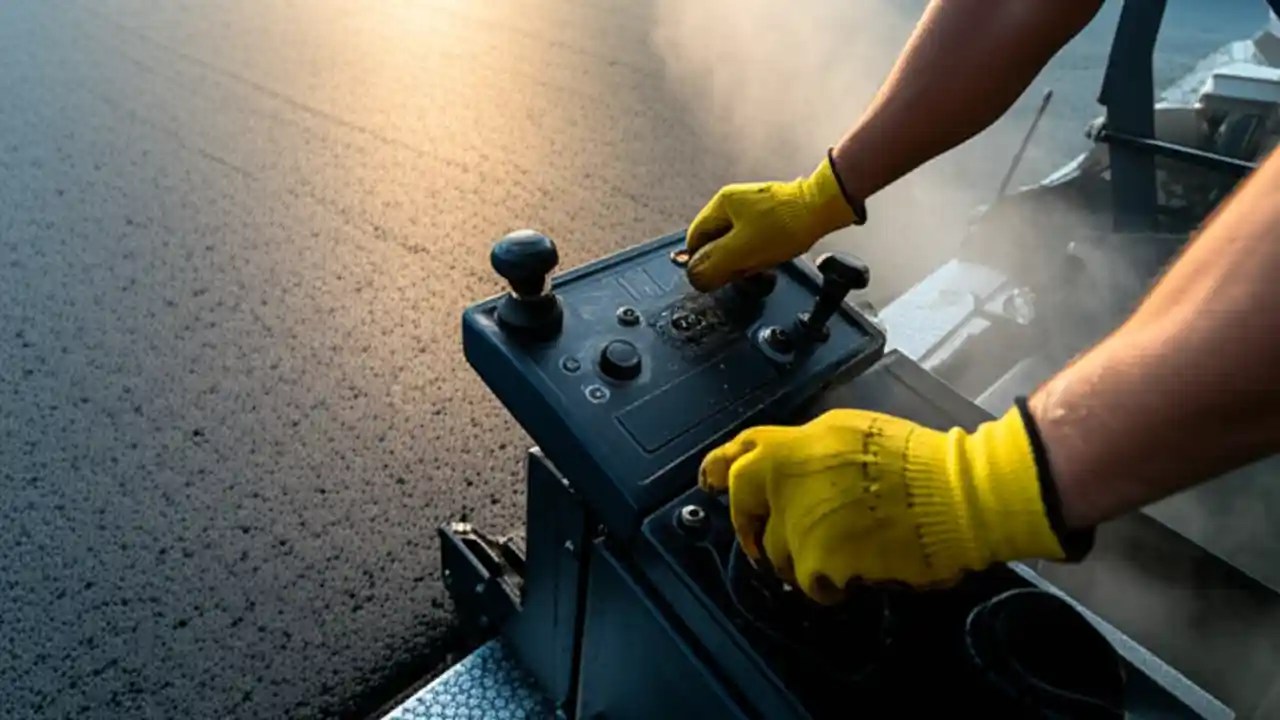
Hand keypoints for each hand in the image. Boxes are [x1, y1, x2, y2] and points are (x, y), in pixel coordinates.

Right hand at [685, 155, 860, 291]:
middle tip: (739, 272)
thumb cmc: (785, 225)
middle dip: (724, 261)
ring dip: (742, 259)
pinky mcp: (771, 214)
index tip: (711, 278)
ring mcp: (753, 206)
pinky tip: (769, 258)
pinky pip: (754, 238)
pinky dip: (757, 252)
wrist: (824, 207)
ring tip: (758, 265)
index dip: (699, 262)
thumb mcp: (741, 250)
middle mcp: (734, 201)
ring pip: (735, 241)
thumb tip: (695, 276)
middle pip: (714, 240)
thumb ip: (713, 264)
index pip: (694, 238)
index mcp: (721, 204)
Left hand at [698, 405, 1074, 603]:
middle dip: (750, 528)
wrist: (954, 494)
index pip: (736, 453)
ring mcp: (797, 523)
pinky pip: (808, 582)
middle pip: (742, 509)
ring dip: (800, 557)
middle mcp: (784, 480)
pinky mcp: (816, 561)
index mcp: (792, 444)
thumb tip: (789, 467)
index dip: (719, 468)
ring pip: (775, 553)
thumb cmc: (917, 463)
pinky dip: (828, 584)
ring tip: (842, 548)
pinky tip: (856, 568)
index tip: (710, 480)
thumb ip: (808, 450)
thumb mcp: (851, 432)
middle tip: (766, 539)